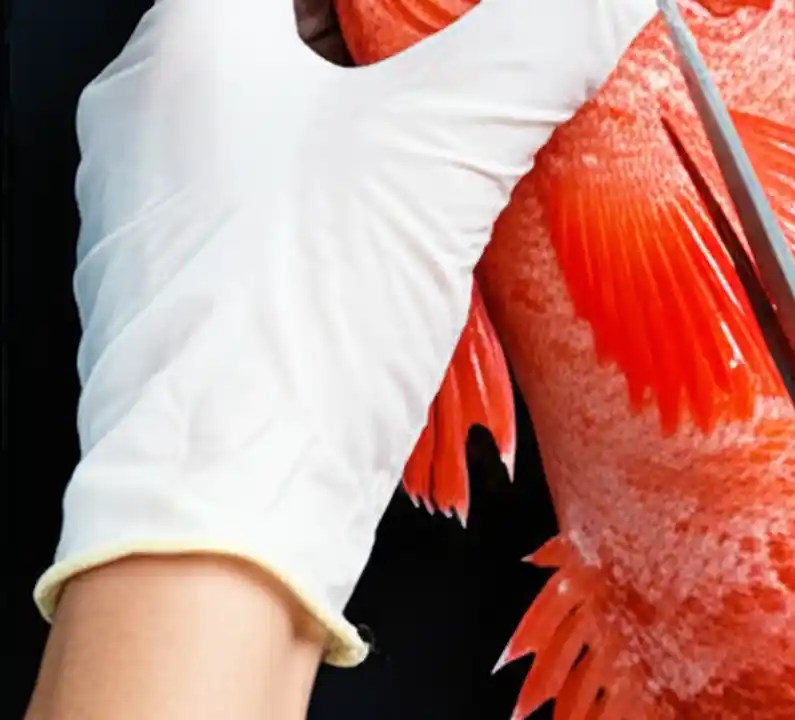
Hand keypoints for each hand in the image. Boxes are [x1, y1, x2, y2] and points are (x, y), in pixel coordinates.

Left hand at [35, 0, 655, 666]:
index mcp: (190, 50)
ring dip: (368, 129)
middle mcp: (155, 123)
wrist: (233, 505)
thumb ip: (538, 49)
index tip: (439, 13)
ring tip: (447, 152)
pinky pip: (277, 211)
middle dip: (389, 47)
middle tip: (465, 67)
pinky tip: (399, 242)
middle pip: (292, 40)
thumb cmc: (294, 325)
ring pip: (283, 129)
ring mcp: (166, 214)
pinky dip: (344, 206)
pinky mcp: (197, 293)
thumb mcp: (446, 153)